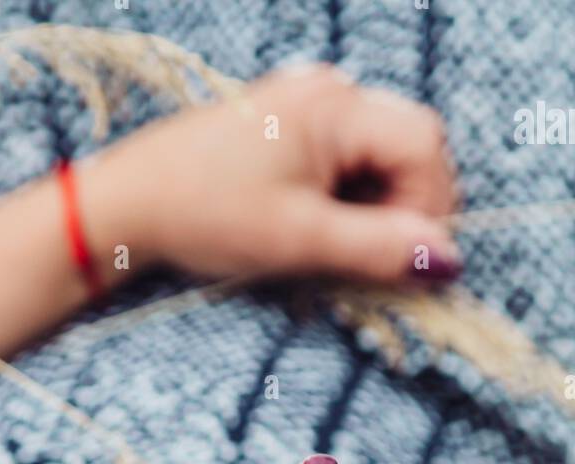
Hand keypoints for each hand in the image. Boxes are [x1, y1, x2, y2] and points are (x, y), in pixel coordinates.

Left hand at [89, 65, 459, 286]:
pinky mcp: (287, 125)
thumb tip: (447, 262)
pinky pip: (345, 159)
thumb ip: (378, 249)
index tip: (400, 260)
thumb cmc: (205, 215)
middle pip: (409, 146)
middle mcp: (328, 90)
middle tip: (366, 259)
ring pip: (379, 157)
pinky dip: (344, 200)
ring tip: (330, 247)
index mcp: (335, 105)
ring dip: (373, 209)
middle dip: (403, 208)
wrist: (127, 205)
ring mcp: (306, 103)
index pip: (425, 145)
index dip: (428, 208)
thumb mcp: (299, 240)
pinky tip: (312, 229)